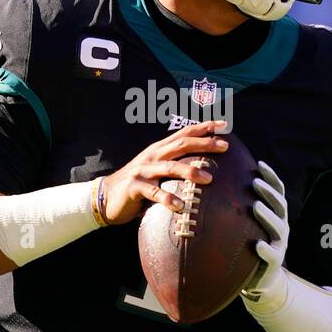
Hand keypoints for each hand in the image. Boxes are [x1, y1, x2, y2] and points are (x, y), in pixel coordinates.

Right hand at [100, 120, 227, 223]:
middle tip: (225, 146)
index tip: (224, 125)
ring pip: (169, 167)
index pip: (184, 134)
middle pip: (181, 145)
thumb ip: (175, 168)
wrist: (106, 196)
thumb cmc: (138, 185)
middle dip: (204, 144)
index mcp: (160, 150)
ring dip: (190, 171)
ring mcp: (143, 170)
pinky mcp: (134, 186)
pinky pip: (153, 192)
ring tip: (209, 179)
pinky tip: (179, 206)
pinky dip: (167, 198)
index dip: (204, 128)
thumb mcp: (157, 172)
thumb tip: (206, 171)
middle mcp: (153, 156)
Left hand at [242, 160, 288, 299]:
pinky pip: (272, 255)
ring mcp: (280, 244)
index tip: (259, 164)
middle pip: (279, 205)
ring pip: (277, 227)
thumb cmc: (250, 245)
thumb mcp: (250, 225)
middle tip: (254, 181)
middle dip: (268, 192)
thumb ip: (243, 207)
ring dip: (267, 215)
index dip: (271, 177)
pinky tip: (256, 244)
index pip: (278, 192)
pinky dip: (266, 249)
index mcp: (277, 215)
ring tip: (255, 205)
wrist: (262, 279)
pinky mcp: (275, 263)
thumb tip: (221, 179)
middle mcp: (281, 227)